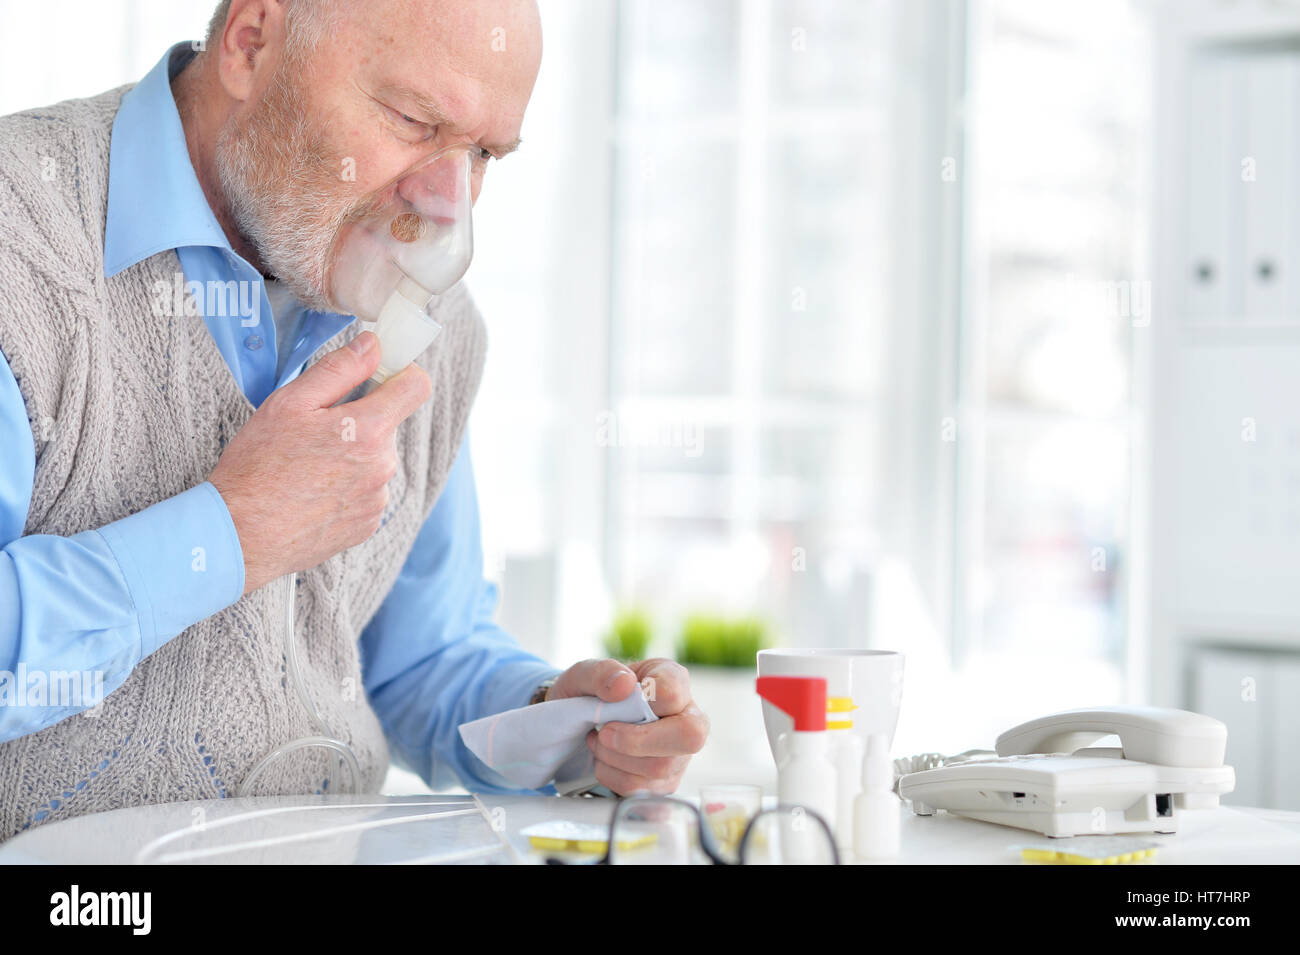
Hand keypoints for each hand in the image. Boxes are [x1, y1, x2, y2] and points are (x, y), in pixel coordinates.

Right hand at [209, 331, 431, 593]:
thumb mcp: (290, 403)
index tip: (379, 375)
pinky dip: (347, 488)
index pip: (416, 387)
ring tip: (307, 467)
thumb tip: (373, 345)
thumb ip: (339, 369)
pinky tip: (312, 493)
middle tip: (315, 430)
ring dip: (352, 457)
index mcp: (368, 430)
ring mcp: (377, 499)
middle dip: (360, 420)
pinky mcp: (367, 525)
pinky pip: (367, 493)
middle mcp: (383, 466)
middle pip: (388, 425)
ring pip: (376, 461)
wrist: (241, 534)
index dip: (400, 374)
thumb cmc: (258, 466)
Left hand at [548, 658, 709, 794]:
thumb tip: (624, 684)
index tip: (616, 702)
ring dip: (616, 758)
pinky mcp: (666, 781)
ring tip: (600, 741)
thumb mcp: (585, 674)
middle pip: (689, 737)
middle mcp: (686, 715)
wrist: (580, 723)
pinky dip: (612, 776)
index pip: (674, 693)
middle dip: (636, 741)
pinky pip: (642, 789)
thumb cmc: (592, 694)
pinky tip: (606, 758)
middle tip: (606, 732)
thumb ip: (602, 672)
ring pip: (660, 768)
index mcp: (672, 678)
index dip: (645, 702)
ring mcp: (680, 752)